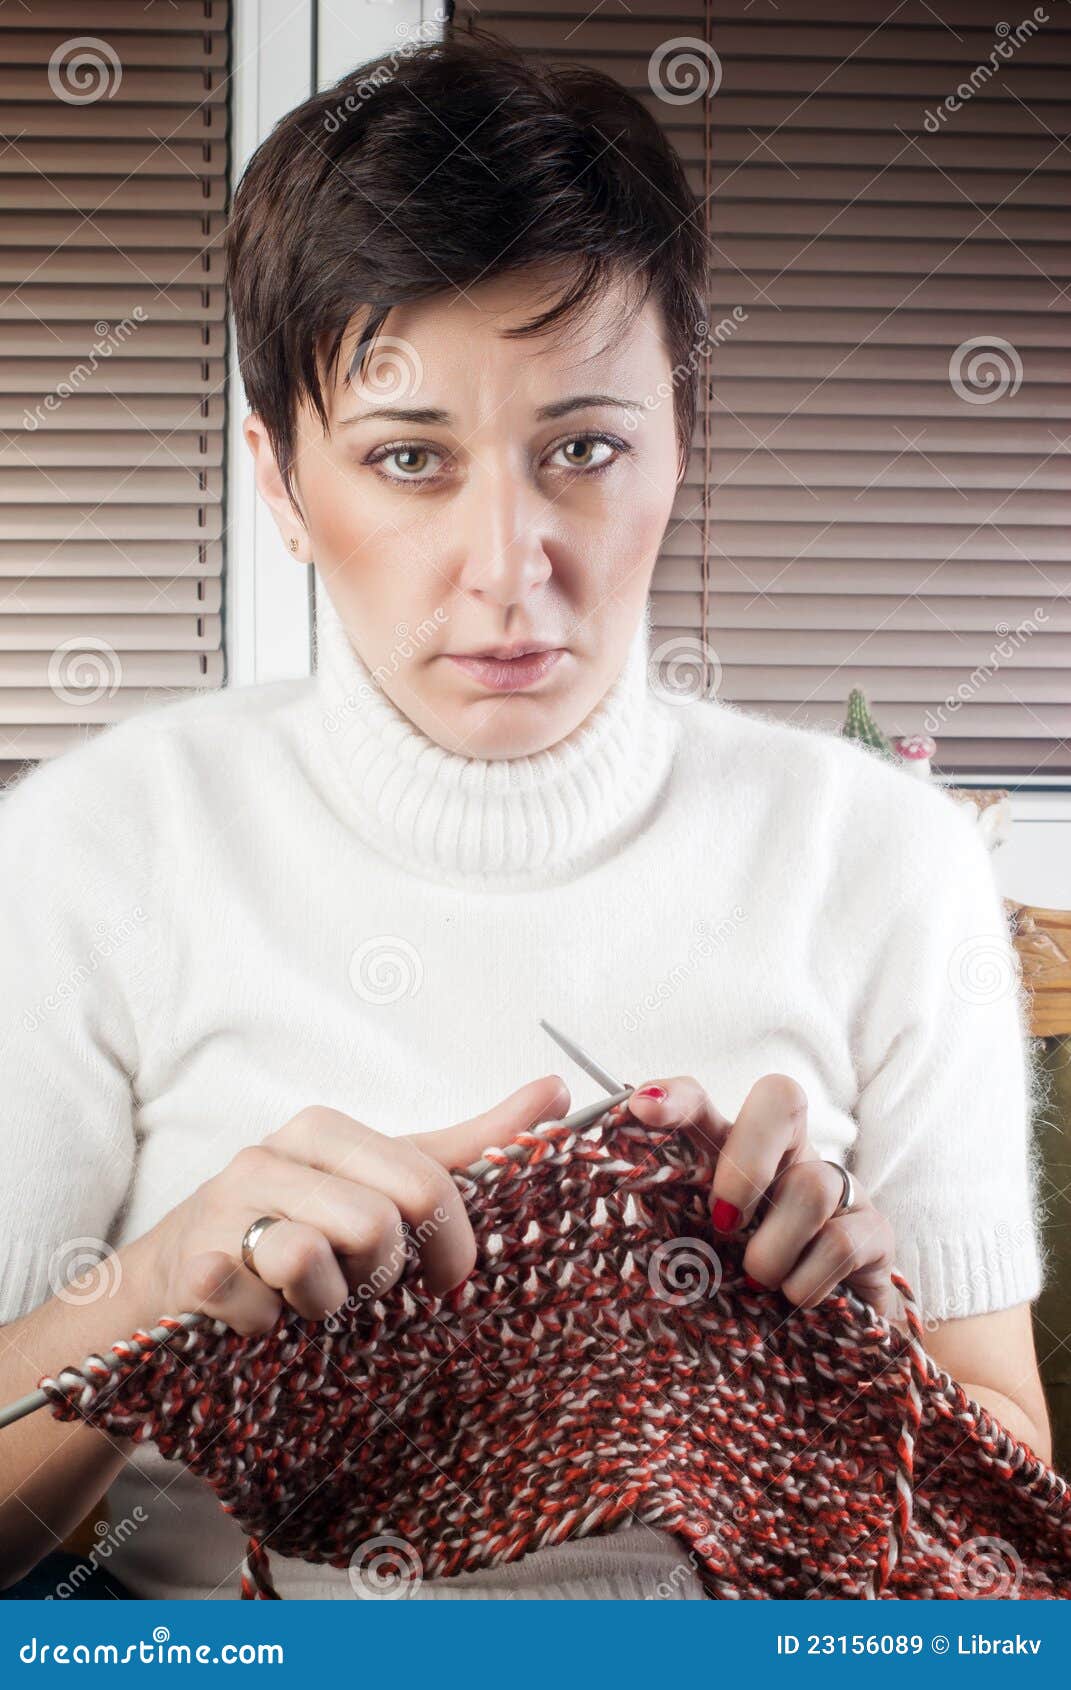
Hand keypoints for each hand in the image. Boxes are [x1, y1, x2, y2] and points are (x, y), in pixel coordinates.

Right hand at [128, 1075, 570, 1333]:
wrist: (179, 1271)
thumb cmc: (300, 1221)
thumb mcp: (382, 1179)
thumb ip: (470, 1146)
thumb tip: (556, 1091)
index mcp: (326, 1131)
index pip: (425, 1181)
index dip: (452, 1243)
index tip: (451, 1280)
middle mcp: (271, 1157)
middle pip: (375, 1225)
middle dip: (382, 1273)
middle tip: (365, 1285)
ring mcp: (223, 1209)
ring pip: (309, 1263)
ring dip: (324, 1304)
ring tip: (309, 1299)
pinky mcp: (189, 1266)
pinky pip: (245, 1301)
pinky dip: (261, 1325)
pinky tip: (257, 1316)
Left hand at [628, 1072, 898, 1319]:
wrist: (820, 1352)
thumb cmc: (737, 1293)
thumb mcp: (690, 1253)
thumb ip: (657, 1217)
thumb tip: (603, 1192)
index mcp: (728, 1153)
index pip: (703, 1101)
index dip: (676, 1096)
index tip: (640, 1110)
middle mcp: (785, 1155)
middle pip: (780, 1098)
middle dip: (747, 1158)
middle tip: (722, 1221)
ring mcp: (837, 1188)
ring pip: (811, 1184)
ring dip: (773, 1248)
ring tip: (758, 1284)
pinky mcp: (875, 1232)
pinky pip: (843, 1240)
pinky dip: (808, 1281)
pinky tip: (796, 1300)